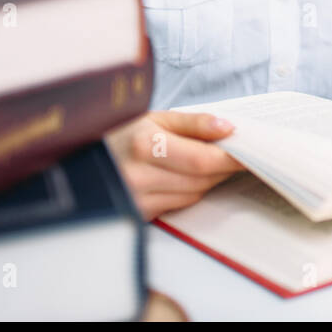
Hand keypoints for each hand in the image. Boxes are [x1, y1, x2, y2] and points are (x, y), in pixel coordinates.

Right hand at [104, 110, 245, 220]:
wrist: (81, 157)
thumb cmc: (122, 133)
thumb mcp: (155, 118)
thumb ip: (194, 123)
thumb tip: (228, 129)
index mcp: (145, 146)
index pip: (202, 160)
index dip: (230, 158)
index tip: (250, 153)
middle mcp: (139, 176)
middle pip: (200, 180)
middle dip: (223, 168)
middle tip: (237, 155)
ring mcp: (136, 199)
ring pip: (192, 195)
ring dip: (208, 180)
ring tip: (208, 162)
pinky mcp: (137, 214)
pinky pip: (177, 205)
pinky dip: (188, 192)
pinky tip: (184, 177)